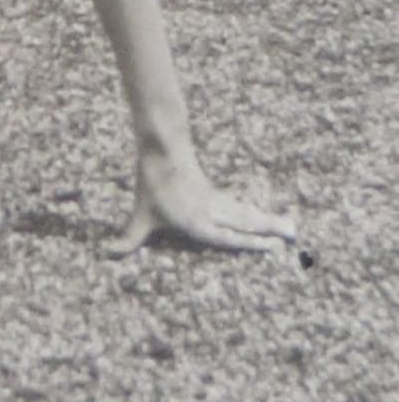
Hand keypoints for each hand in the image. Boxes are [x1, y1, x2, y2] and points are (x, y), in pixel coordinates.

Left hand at [107, 146, 296, 256]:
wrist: (162, 148)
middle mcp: (211, 212)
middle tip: (294, 235)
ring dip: (269, 220)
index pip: (227, 236)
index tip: (273, 249)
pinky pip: (240, 207)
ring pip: (247, 213)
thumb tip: (107, 253)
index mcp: (197, 221)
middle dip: (270, 230)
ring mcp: (216, 201)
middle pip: (246, 222)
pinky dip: (256, 214)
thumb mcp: (141, 214)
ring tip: (293, 228)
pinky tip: (268, 218)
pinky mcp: (216, 194)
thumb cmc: (152, 184)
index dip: (250, 243)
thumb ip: (129, 238)